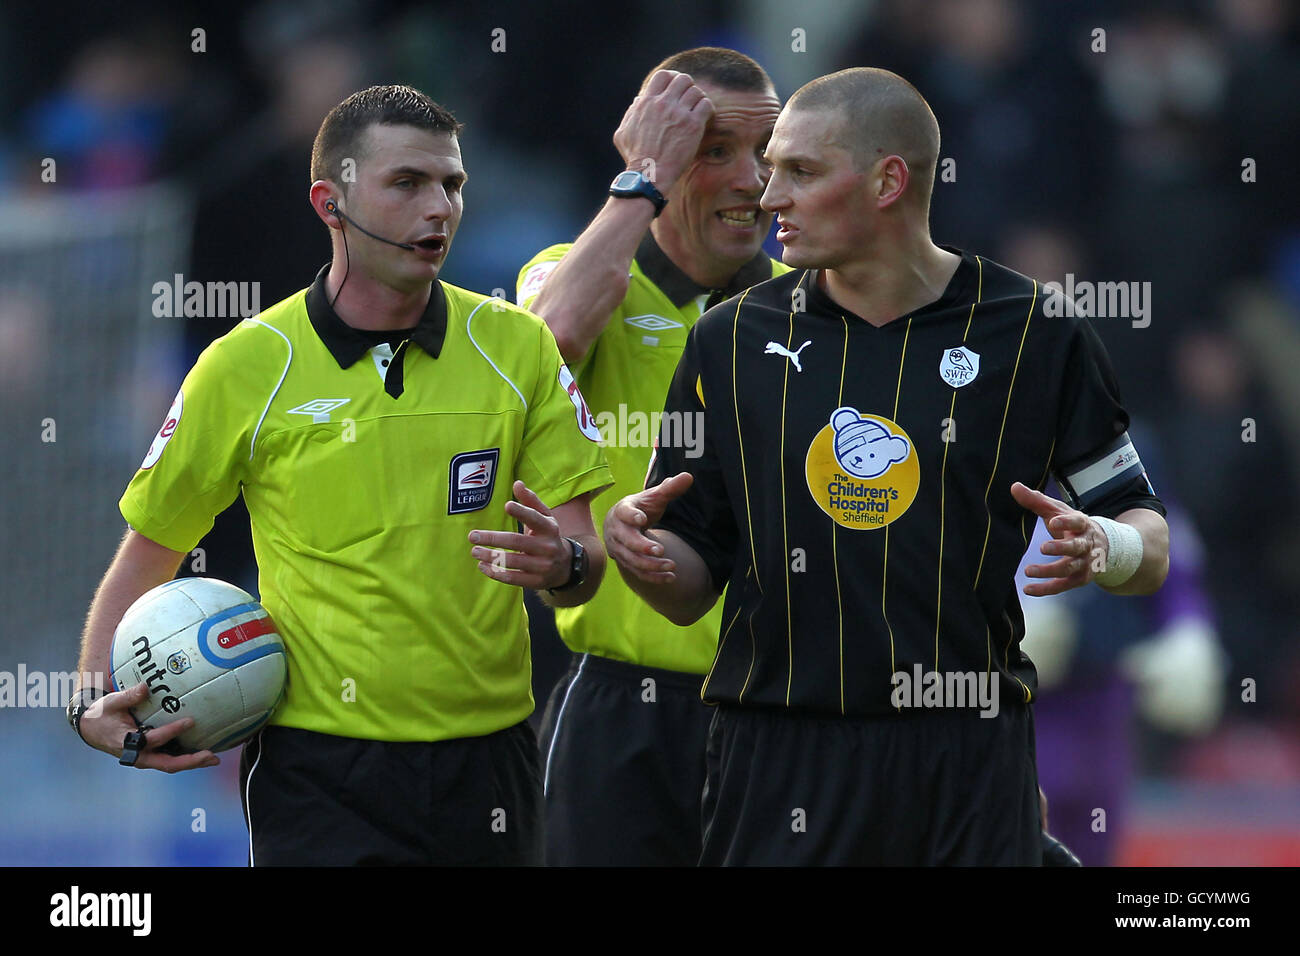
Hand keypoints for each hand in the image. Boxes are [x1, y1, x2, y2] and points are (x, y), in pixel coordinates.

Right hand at [78, 682, 219, 771]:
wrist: (91, 729)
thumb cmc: (103, 714)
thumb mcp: (111, 703)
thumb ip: (128, 697)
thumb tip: (144, 687)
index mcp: (127, 742)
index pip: (153, 739)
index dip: (172, 731)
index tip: (191, 721)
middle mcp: (138, 755)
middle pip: (167, 763)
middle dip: (190, 761)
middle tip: (210, 755)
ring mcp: (145, 758)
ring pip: (171, 765)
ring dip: (192, 762)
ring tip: (214, 758)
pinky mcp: (150, 756)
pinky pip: (170, 760)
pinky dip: (186, 758)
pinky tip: (204, 753)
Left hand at [469, 480, 570, 589]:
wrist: (564, 565)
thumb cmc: (547, 535)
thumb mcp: (545, 517)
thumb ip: (530, 501)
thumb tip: (517, 483)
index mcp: (549, 528)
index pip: (535, 518)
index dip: (522, 512)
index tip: (507, 505)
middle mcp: (548, 547)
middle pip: (517, 542)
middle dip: (493, 539)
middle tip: (472, 536)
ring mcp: (543, 566)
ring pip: (513, 562)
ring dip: (490, 557)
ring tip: (475, 551)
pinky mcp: (536, 582)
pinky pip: (513, 579)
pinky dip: (496, 573)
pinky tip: (483, 566)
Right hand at [604, 472, 693, 583]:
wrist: (624, 524)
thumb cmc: (641, 508)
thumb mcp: (654, 497)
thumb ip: (670, 488)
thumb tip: (689, 476)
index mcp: (622, 511)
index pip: (624, 512)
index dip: (631, 515)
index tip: (642, 518)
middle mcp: (616, 531)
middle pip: (626, 541)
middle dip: (642, 546)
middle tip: (660, 550)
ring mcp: (618, 549)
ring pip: (632, 560)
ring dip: (651, 565)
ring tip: (672, 565)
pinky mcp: (625, 562)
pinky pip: (637, 573)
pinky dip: (653, 577)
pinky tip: (670, 578)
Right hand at [613, 70, 713, 191]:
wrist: (649, 174)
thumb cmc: (635, 158)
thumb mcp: (623, 133)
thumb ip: (631, 113)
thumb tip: (639, 100)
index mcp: (646, 102)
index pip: (663, 76)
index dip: (672, 79)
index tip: (676, 89)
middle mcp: (663, 104)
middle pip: (682, 79)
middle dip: (687, 88)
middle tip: (689, 101)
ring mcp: (678, 113)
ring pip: (696, 91)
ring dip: (698, 99)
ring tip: (697, 111)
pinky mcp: (692, 125)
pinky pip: (706, 104)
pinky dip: (708, 109)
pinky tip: (705, 118)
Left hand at [1011, 482, 1108, 596]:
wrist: (1103, 547)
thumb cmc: (1072, 525)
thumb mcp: (1057, 511)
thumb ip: (1036, 500)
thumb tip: (1014, 487)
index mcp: (1083, 525)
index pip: (1077, 522)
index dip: (1066, 522)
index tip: (1053, 522)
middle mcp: (1087, 545)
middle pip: (1076, 547)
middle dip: (1061, 548)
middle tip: (1043, 548)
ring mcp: (1085, 564)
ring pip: (1069, 569)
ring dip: (1049, 571)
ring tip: (1028, 571)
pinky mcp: (1079, 579)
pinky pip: (1062, 586)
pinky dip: (1046, 589)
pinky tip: (1028, 589)